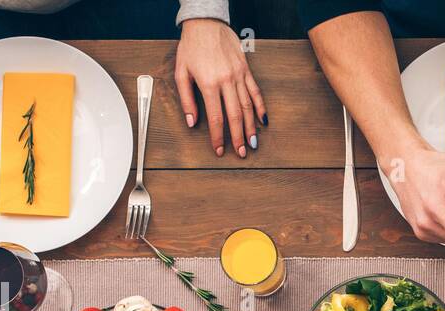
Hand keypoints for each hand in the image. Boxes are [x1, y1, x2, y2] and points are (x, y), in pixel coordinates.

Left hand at [175, 18, 265, 157]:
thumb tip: (192, 122)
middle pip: (235, 116)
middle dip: (238, 137)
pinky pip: (256, 92)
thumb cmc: (191, 46)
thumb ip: (186, 99)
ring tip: (253, 143)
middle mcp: (226, 81)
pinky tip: (264, 121)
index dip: (218, 136)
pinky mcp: (246, 70)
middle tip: (241, 153)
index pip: (216, 117)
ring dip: (251, 128)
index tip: (218, 150)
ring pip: (248, 107)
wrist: (206, 23)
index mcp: (209, 83)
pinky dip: (261, 107)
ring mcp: (239, 75)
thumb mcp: (181, 72)